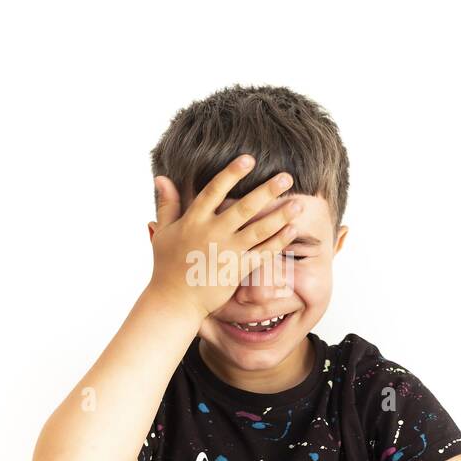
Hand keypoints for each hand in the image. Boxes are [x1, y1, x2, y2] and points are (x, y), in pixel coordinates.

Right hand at [146, 153, 303, 321]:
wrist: (173, 301)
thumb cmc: (167, 266)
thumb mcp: (163, 232)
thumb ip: (166, 204)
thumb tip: (161, 178)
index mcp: (193, 221)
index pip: (214, 191)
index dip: (231, 174)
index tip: (248, 159)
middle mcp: (211, 233)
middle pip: (244, 208)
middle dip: (266, 191)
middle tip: (286, 177)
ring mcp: (226, 252)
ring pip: (258, 230)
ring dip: (280, 217)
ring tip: (298, 205)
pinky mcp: (236, 270)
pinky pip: (261, 254)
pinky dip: (278, 242)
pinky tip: (292, 231)